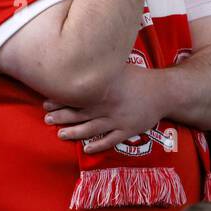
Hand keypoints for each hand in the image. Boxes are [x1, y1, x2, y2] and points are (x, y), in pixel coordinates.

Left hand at [43, 65, 170, 153]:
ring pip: (92, 129)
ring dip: (74, 132)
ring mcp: (118, 120)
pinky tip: (86, 149)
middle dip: (62, 117)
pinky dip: (98, 145)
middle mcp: (108, 105)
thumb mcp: (118, 68)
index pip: (77, 96)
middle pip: (80, 113)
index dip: (60, 100)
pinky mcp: (128, 130)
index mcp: (104, 89)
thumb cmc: (139, 78)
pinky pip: (110, 140)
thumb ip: (100, 70)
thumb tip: (78, 61)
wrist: (163, 92)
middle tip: (47, 119)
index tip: (46, 103)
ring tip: (60, 134)